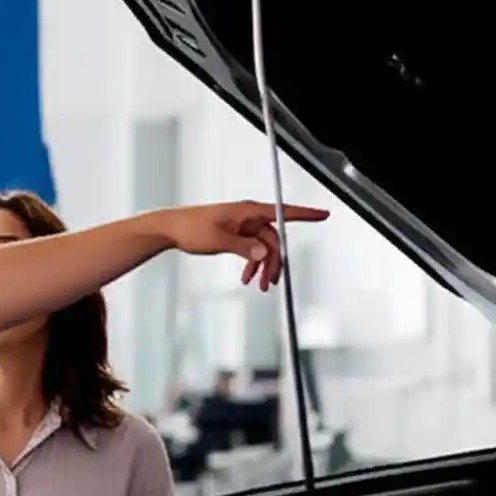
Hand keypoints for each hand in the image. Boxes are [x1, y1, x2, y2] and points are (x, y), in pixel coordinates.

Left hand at [158, 200, 329, 291]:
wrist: (172, 229)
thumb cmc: (191, 228)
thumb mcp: (218, 240)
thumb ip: (244, 247)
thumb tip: (264, 253)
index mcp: (248, 211)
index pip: (283, 211)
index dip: (305, 214)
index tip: (323, 214)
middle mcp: (248, 217)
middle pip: (273, 239)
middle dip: (274, 262)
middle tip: (269, 283)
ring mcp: (242, 226)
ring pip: (263, 248)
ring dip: (262, 266)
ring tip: (256, 284)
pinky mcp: (235, 234)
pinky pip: (252, 249)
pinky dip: (251, 263)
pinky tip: (246, 277)